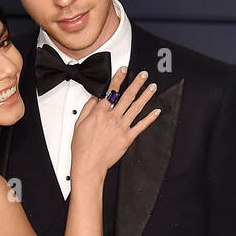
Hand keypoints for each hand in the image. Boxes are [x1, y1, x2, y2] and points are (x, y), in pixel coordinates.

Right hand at [69, 67, 159, 182]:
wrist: (89, 164)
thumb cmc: (83, 148)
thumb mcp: (79, 124)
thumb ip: (88, 108)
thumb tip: (95, 98)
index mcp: (100, 112)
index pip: (111, 90)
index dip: (119, 78)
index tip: (124, 70)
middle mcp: (113, 117)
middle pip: (127, 96)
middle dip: (137, 83)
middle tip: (143, 75)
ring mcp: (122, 127)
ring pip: (136, 107)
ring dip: (146, 96)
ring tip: (152, 87)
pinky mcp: (128, 138)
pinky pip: (141, 126)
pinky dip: (150, 118)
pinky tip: (156, 112)